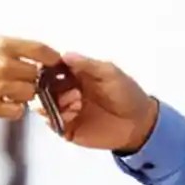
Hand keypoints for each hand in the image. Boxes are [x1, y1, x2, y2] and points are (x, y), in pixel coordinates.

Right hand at [0, 36, 60, 119]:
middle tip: (20, 83)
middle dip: (33, 80)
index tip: (54, 64)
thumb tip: (27, 54)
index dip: (52, 58)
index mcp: (1, 45)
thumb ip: (4, 49)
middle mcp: (4, 64)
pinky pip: (18, 111)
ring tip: (5, 93)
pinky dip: (14, 109)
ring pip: (30, 94)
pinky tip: (1, 105)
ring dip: (23, 96)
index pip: (41, 50)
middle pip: (37, 75)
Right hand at [43, 53, 158, 151]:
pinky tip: (69, 114)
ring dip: (51, 102)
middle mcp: (69, 92)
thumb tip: (65, 55)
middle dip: (47, 86)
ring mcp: (68, 111)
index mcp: (78, 76)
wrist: (139, 124)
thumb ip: (88, 65)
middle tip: (61, 88)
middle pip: (45, 87)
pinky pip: (53, 123)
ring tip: (71, 102)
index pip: (54, 69)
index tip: (46, 67)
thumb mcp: (110, 73)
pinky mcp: (69, 128)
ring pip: (45, 105)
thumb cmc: (128, 95)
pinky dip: (55, 118)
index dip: (48, 68)